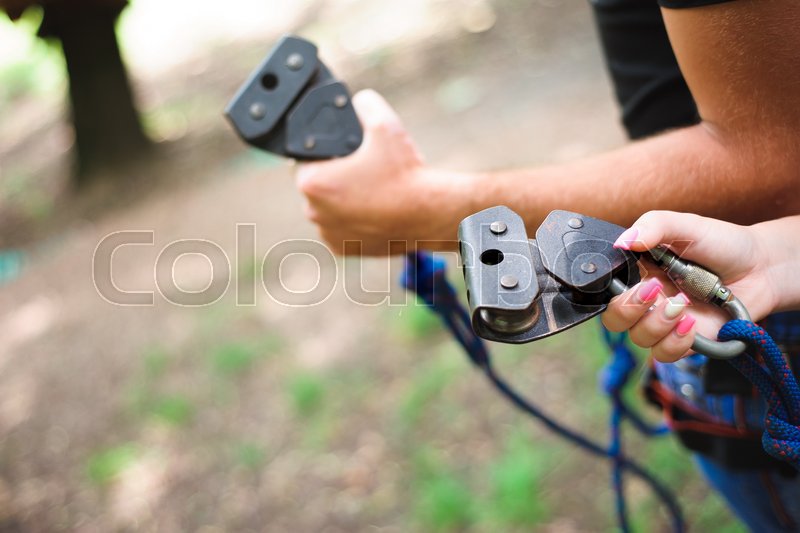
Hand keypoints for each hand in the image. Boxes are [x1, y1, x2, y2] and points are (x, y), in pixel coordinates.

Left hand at [295, 89, 472, 254]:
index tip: (344, 153)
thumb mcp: (386, 125)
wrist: (429, 214)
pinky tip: (371, 209)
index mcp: (312, 182)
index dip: (323, 152)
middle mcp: (313, 212)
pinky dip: (352, 221)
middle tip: (360, 169)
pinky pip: (340, 229)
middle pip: (315, 185)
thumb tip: (358, 100)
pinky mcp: (342, 249)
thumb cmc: (405, 174)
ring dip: (341, 200)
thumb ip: (365, 104)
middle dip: (333, 175)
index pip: (304, 158)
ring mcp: (327, 233)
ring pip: (327, 209)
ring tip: (369, 190)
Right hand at [600, 211, 779, 361]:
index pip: (605, 289)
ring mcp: (664, 323)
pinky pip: (665, 354)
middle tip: (654, 292)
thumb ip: (654, 225)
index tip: (631, 280)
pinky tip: (691, 323)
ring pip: (639, 338)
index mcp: (637, 272)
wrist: (762, 267)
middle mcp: (646, 300)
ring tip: (682, 303)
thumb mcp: (686, 225)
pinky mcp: (685, 341)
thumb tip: (623, 241)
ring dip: (657, 324)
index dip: (609, 292)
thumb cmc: (722, 243)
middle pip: (614, 320)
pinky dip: (675, 342)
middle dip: (628, 310)